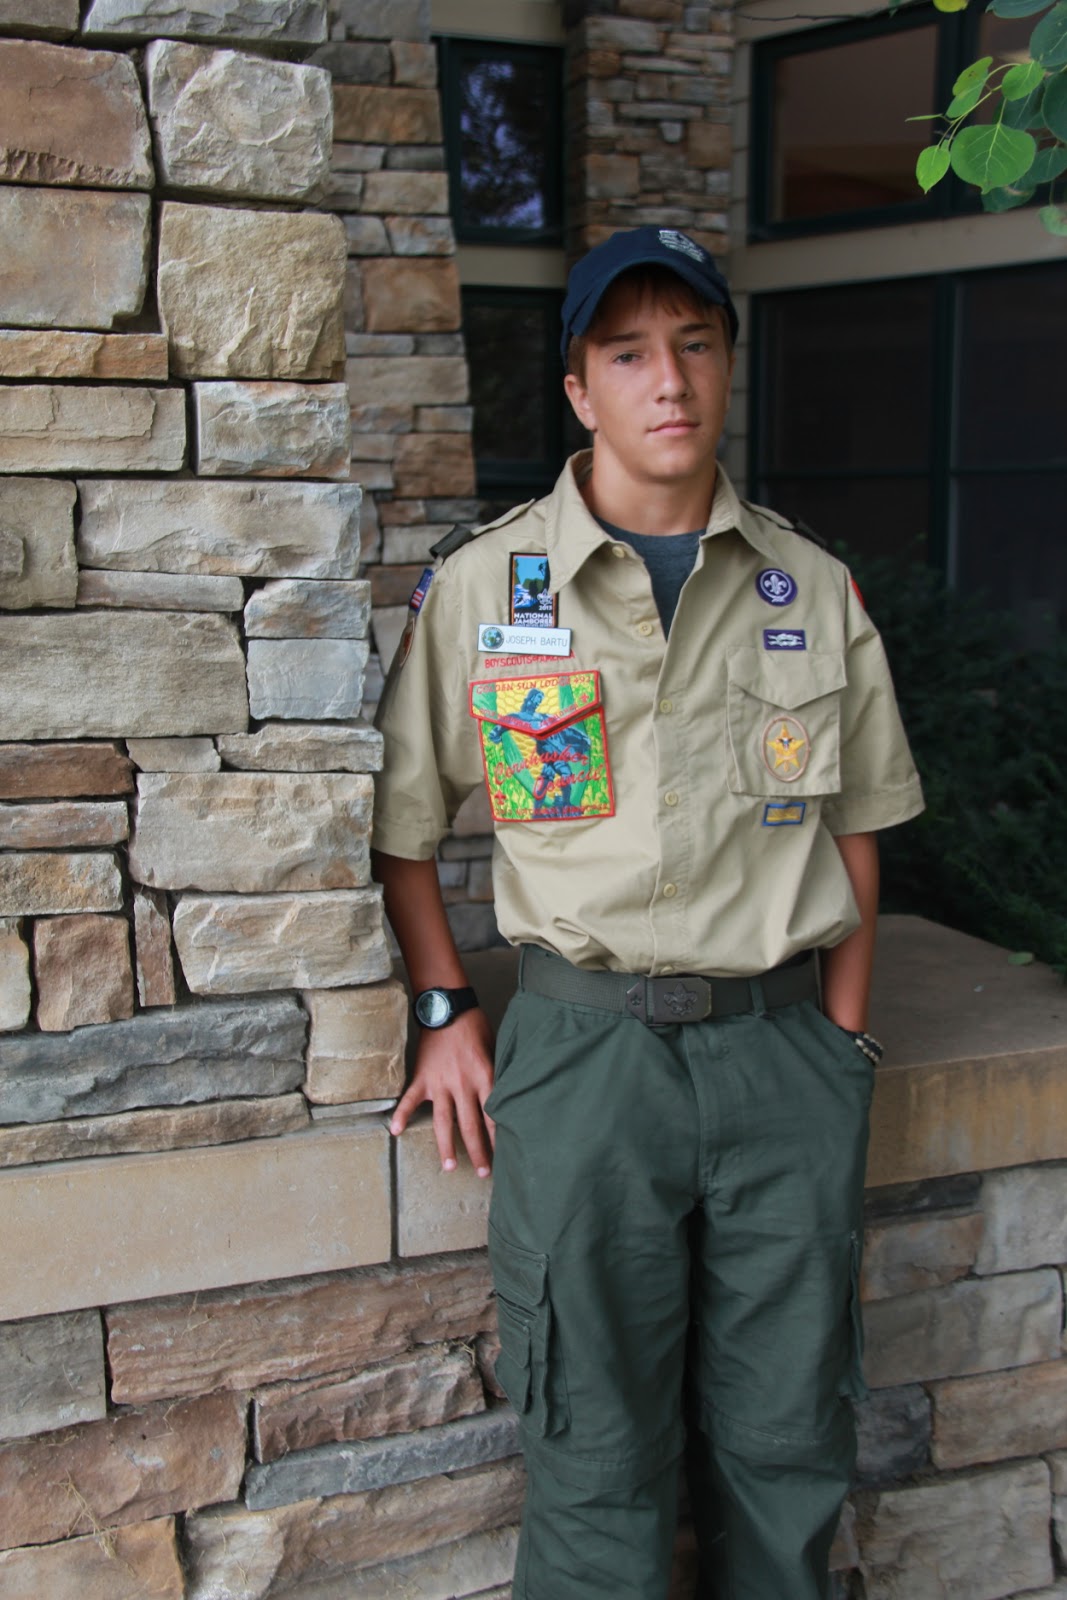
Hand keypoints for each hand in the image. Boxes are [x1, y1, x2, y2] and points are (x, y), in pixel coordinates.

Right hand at [389, 1007, 495, 1177]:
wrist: (447, 1007)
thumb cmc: (475, 1026)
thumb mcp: (495, 1048)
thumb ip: (497, 1073)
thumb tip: (507, 1094)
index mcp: (484, 1077)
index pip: (493, 1115)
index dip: (499, 1138)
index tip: (504, 1155)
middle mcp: (463, 1084)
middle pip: (471, 1126)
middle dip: (479, 1152)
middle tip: (483, 1173)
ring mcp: (440, 1083)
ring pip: (444, 1122)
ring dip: (447, 1147)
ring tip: (449, 1167)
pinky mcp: (422, 1077)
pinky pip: (410, 1100)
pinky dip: (401, 1115)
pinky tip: (394, 1132)